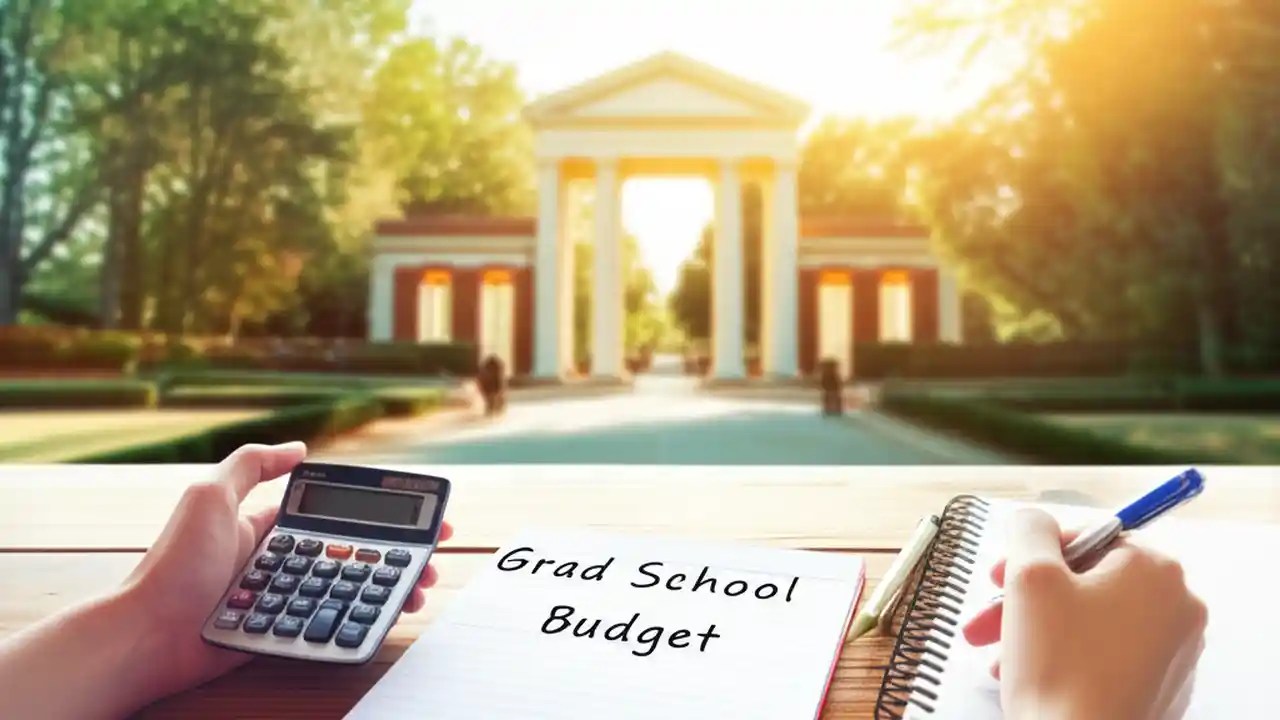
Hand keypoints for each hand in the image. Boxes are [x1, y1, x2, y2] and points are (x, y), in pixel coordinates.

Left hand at [120, 443, 452, 700]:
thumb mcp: (207, 497)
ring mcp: (282, 597)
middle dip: (396, 553)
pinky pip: (331, 620)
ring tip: (421, 585)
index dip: (373, 514)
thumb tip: (299, 447)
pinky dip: (365, 616)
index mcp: (264, 526)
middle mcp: (277, 560)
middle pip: (351, 553)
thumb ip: (250, 464)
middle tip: (432, 555)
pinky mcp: (281, 630)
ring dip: (391, 585)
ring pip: (349, 588)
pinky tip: (390, 611)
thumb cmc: (173, 566)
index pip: (331, 516)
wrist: (149, 636)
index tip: (409, 514)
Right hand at [963, 509, 1206, 719]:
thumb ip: (1029, 530)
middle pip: (1088, 581)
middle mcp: (1178, 608)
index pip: (1089, 535)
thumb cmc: (1059, 667)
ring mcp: (1174, 654)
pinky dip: (1066, 658)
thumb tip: (1034, 519)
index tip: (1001, 574)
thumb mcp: (1028, 576)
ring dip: (1039, 629)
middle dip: (1028, 597)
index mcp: (1156, 570)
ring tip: (1001, 653)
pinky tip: (1029, 675)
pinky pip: (1106, 657)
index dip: (1035, 551)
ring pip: (1091, 621)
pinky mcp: (1160, 690)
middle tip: (990, 615)